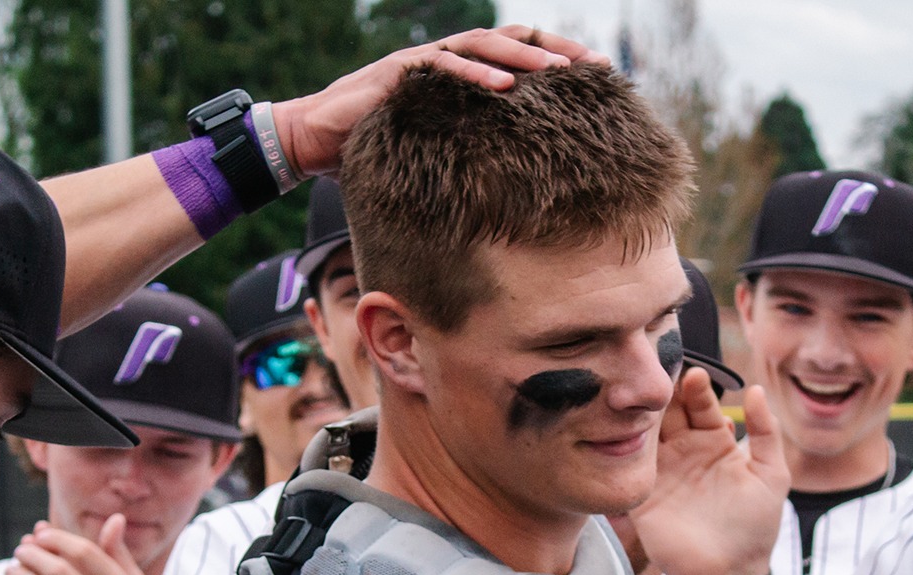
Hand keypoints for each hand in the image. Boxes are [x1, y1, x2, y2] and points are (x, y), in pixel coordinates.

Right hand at [271, 25, 604, 176]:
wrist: (312, 143)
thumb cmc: (373, 150)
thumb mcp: (431, 153)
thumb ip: (466, 157)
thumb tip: (513, 195)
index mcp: (460, 76)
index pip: (518, 56)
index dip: (559, 62)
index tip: (600, 78)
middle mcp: (446, 61)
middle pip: (512, 41)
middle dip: (557, 52)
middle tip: (599, 66)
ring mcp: (422, 62)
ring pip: (482, 45)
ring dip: (522, 57)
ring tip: (557, 70)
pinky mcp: (399, 73)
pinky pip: (442, 67)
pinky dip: (475, 73)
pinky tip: (504, 85)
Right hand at [632, 370, 790, 574]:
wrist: (729, 573)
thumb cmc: (756, 526)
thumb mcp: (772, 475)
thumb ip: (766, 432)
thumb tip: (758, 390)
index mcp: (713, 442)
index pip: (699, 403)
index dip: (694, 387)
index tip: (692, 372)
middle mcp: (683, 451)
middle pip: (667, 411)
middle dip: (661, 392)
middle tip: (656, 373)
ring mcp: (660, 471)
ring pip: (644, 432)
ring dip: (639, 414)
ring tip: (637, 396)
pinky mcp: (642, 493)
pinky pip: (629, 465)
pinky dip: (623, 447)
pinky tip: (621, 430)